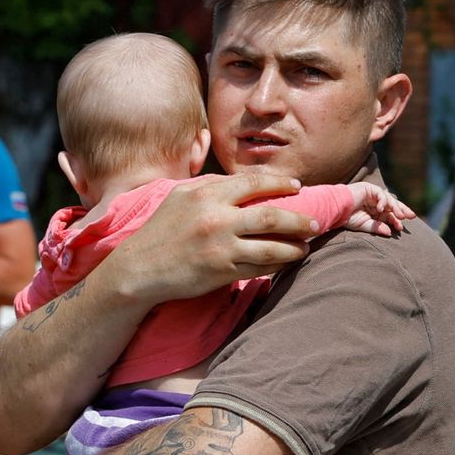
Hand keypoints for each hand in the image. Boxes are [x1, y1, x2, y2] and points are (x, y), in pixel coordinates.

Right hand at [107, 172, 318, 303]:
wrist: (139, 269)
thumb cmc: (160, 232)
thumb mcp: (180, 197)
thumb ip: (210, 187)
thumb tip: (242, 183)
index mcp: (207, 195)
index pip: (253, 184)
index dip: (280, 185)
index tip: (297, 188)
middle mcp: (217, 218)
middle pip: (271, 215)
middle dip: (299, 219)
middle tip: (315, 222)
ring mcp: (221, 247)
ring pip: (271, 246)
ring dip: (294, 246)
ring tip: (305, 246)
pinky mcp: (222, 271)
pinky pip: (258, 268)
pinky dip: (276, 264)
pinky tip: (285, 261)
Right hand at [342, 181, 417, 236]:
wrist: (334, 209)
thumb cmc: (346, 218)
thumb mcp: (364, 225)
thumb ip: (376, 228)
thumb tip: (389, 233)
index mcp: (375, 211)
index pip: (390, 215)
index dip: (396, 220)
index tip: (401, 227)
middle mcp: (375, 202)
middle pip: (393, 205)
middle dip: (402, 210)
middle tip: (411, 217)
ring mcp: (372, 194)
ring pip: (389, 199)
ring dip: (395, 207)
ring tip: (399, 216)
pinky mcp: (369, 188)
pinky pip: (380, 194)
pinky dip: (382, 201)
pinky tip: (381, 209)